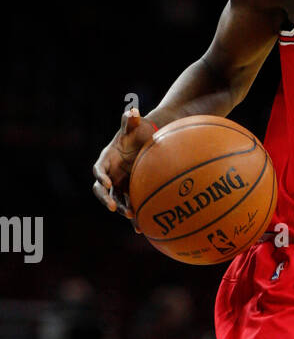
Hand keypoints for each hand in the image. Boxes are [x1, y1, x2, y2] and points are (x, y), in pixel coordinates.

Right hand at [92, 106, 155, 223]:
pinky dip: (134, 215)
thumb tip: (132, 110)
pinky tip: (140, 227)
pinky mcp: (130, 191)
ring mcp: (120, 184)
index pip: (98, 169)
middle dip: (106, 198)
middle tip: (113, 207)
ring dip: (121, 208)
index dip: (100, 177)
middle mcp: (110, 173)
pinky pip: (129, 205)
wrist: (150, 141)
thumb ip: (130, 120)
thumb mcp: (134, 125)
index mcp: (107, 159)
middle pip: (102, 190)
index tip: (107, 183)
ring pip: (116, 200)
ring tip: (131, 216)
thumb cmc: (140, 131)